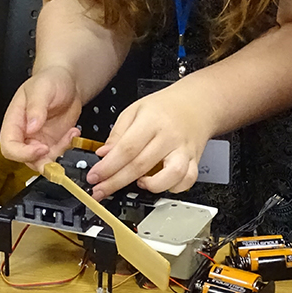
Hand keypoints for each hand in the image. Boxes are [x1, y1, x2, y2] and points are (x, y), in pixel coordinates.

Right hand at [0, 65, 82, 169]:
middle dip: (43, 159)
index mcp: (14, 121)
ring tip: (70, 134)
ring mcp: (38, 140)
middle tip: (59, 147)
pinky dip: (67, 148)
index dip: (23, 154)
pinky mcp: (53, 143)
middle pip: (25, 159)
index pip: (9, 147)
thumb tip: (31, 127)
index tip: (42, 148)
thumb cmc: (50, 80)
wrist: (67, 82)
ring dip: (59, 153)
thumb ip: (36, 107)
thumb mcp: (43, 89)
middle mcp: (24, 134)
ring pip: (43, 161)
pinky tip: (73, 132)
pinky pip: (58, 155)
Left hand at [86, 85, 210, 198]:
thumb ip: (118, 133)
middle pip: (141, 165)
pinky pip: (187, 180)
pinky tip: (159, 184)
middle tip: (101, 190)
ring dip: (151, 186)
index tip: (94, 177)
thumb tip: (103, 155)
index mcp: (152, 121)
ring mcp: (184, 150)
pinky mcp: (194, 160)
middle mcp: (169, 137)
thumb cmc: (165, 107)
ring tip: (137, 184)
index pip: (126, 148)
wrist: (197, 102)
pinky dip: (173, 187)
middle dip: (116, 182)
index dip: (108, 166)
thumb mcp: (135, 110)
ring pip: (171, 175)